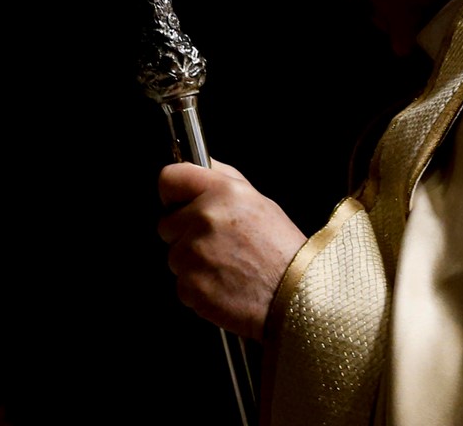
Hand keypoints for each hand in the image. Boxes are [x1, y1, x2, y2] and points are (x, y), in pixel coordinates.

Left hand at [156, 160, 307, 340]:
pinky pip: (181, 284)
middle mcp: (204, 218)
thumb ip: (223, 179)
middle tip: (217, 245)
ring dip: (192, 263)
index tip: (178, 203)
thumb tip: (200, 165)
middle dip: (184, 234)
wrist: (297, 297)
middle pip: (166, 223)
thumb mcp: (259, 201)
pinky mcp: (190, 285)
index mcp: (222, 192)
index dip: (171, 193)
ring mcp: (194, 254)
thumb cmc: (282, 250)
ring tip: (227, 267)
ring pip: (174, 256)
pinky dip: (198, 287)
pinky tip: (224, 284)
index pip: (169, 178)